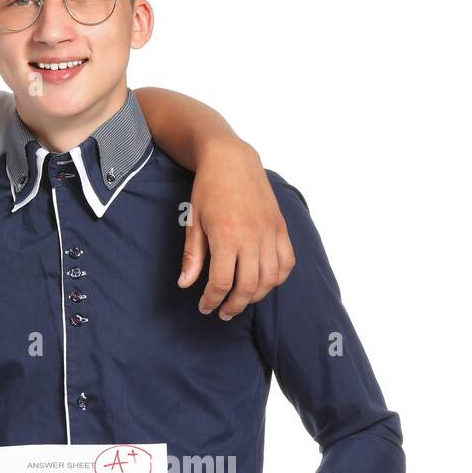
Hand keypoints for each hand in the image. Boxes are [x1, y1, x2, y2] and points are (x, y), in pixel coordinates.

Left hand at [179, 138, 295, 318]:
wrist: (232, 160)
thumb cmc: (207, 190)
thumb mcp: (193, 222)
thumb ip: (192, 256)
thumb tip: (185, 285)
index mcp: (226, 236)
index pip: (222, 283)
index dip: (212, 300)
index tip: (205, 307)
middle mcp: (252, 237)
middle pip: (248, 286)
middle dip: (234, 306)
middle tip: (223, 312)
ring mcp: (270, 232)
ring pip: (270, 278)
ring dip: (256, 296)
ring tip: (241, 300)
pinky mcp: (281, 227)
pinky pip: (287, 262)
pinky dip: (277, 278)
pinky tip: (264, 283)